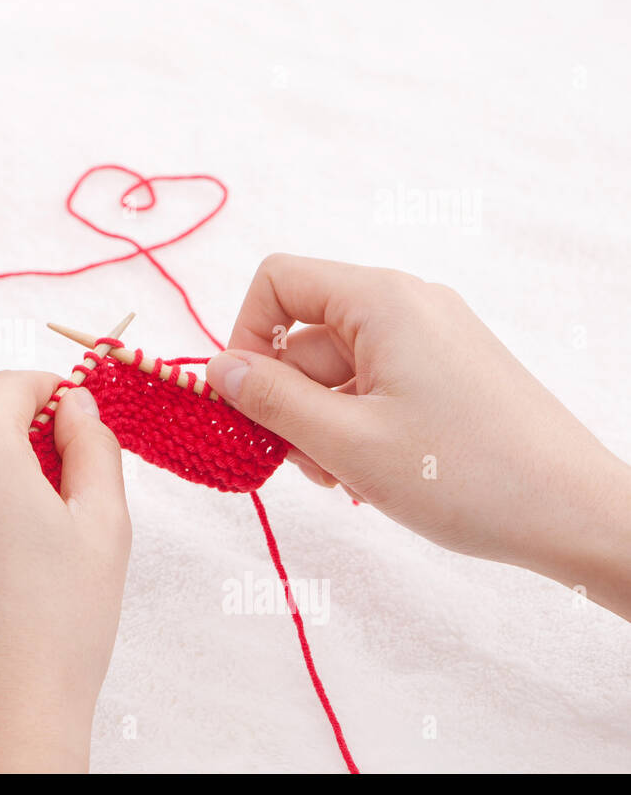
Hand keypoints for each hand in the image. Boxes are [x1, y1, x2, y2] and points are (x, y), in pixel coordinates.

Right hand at [205, 254, 630, 618]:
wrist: (577, 514)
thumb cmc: (465, 476)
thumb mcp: (347, 442)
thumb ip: (272, 400)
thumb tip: (217, 370)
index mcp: (382, 301)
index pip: (277, 281)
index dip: (245, 336)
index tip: (248, 401)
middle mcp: (407, 305)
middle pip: (306, 334)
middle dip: (289, 400)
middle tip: (304, 465)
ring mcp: (432, 339)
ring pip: (338, 369)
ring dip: (322, 424)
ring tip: (346, 480)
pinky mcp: (449, 372)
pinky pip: (375, 385)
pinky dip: (358, 427)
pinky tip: (374, 475)